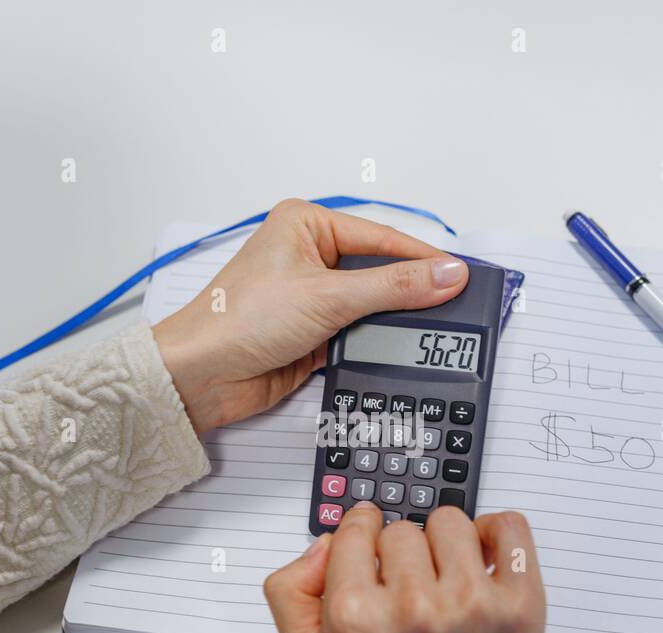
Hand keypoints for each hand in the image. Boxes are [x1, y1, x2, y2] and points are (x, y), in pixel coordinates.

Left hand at [152, 199, 469, 433]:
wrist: (201, 376)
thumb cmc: (237, 320)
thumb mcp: (328, 296)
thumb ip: (394, 287)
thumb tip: (446, 274)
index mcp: (306, 225)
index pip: (381, 237)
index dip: (424, 258)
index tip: (461, 275)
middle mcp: (309, 255)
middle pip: (380, 269)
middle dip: (413, 290)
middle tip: (456, 304)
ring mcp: (312, 296)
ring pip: (372, 304)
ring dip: (394, 319)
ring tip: (434, 329)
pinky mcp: (313, 332)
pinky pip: (359, 332)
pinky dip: (377, 342)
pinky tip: (400, 349)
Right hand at [264, 502, 545, 632]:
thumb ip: (292, 593)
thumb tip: (326, 545)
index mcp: (355, 617)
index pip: (355, 531)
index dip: (360, 540)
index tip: (369, 545)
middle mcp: (413, 606)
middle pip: (400, 530)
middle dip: (398, 556)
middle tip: (405, 590)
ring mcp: (473, 604)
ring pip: (449, 522)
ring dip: (442, 544)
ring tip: (442, 580)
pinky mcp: (521, 607)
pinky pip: (508, 527)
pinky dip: (494, 531)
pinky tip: (481, 560)